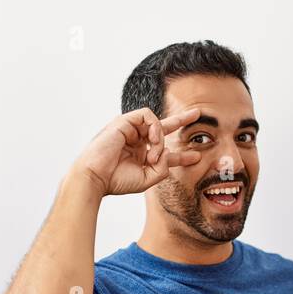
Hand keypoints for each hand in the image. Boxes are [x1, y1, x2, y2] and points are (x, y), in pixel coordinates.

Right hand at [70, 107, 203, 196]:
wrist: (95, 177)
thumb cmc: (116, 180)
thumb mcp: (146, 179)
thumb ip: (163, 168)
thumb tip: (168, 152)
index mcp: (140, 155)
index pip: (164, 152)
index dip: (181, 155)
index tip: (196, 157)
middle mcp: (136, 140)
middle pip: (164, 127)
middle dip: (181, 120)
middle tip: (197, 113)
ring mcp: (130, 130)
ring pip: (158, 125)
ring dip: (160, 141)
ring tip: (153, 155)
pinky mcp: (125, 121)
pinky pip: (149, 117)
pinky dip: (155, 129)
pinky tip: (151, 143)